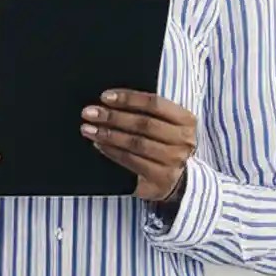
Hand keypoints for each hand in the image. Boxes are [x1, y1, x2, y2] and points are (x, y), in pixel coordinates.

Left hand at [80, 89, 196, 200]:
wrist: (179, 179)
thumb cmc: (166, 142)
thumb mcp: (166, 123)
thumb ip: (146, 110)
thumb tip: (111, 100)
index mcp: (186, 120)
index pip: (155, 104)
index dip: (129, 98)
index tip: (105, 96)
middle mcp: (183, 141)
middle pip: (144, 124)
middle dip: (113, 117)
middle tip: (89, 112)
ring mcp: (174, 162)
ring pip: (136, 144)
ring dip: (109, 135)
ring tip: (89, 129)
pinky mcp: (160, 179)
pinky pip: (131, 162)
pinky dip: (112, 152)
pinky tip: (99, 144)